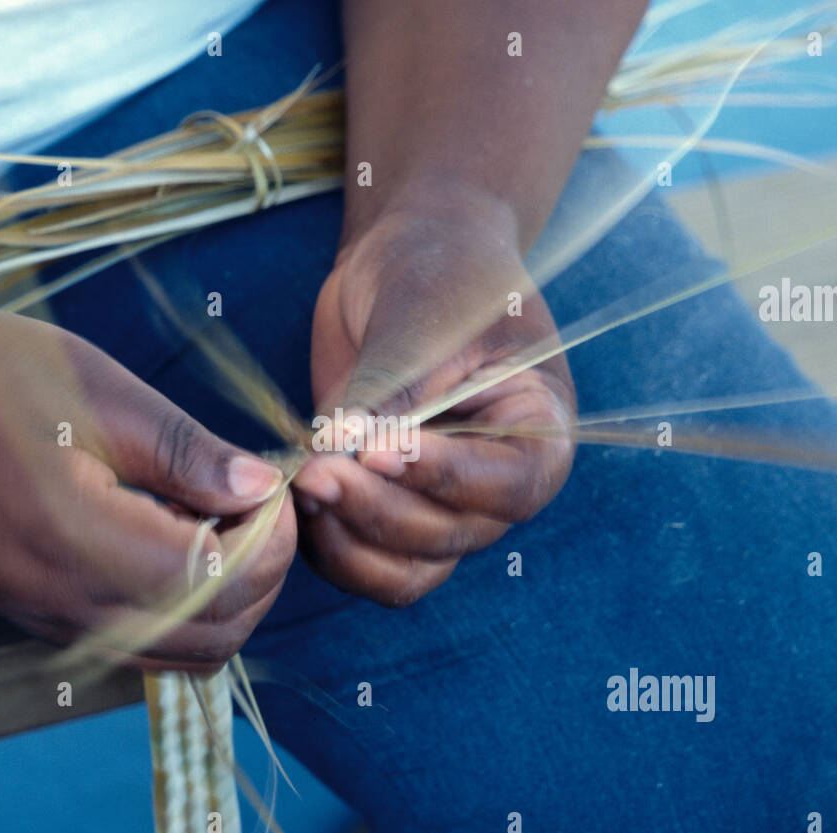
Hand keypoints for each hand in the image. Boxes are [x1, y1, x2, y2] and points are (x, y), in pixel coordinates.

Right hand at [0, 308, 294, 670]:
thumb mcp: (96, 390)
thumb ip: (187, 452)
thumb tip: (263, 488)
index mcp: (79, 541)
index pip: (222, 581)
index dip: (274, 539)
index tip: (275, 484)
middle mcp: (65, 604)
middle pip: (216, 637)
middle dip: (264, 575)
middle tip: (256, 500)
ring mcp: (49, 621)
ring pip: (183, 655)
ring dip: (227, 599)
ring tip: (215, 516)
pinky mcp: (39, 617)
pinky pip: (141, 643)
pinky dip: (182, 608)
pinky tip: (170, 535)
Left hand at [295, 189, 575, 605]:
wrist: (405, 262)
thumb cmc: (439, 274)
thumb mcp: (424, 319)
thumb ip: (393, 391)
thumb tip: (346, 449)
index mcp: (539, 433)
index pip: (510, 485)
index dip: (445, 477)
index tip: (379, 448)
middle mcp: (496, 485)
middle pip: (451, 536)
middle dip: (379, 509)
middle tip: (318, 468)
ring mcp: (440, 504)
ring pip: (408, 567)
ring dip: (351, 538)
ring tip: (305, 480)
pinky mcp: (386, 507)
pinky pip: (365, 561)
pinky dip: (329, 544)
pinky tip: (298, 497)